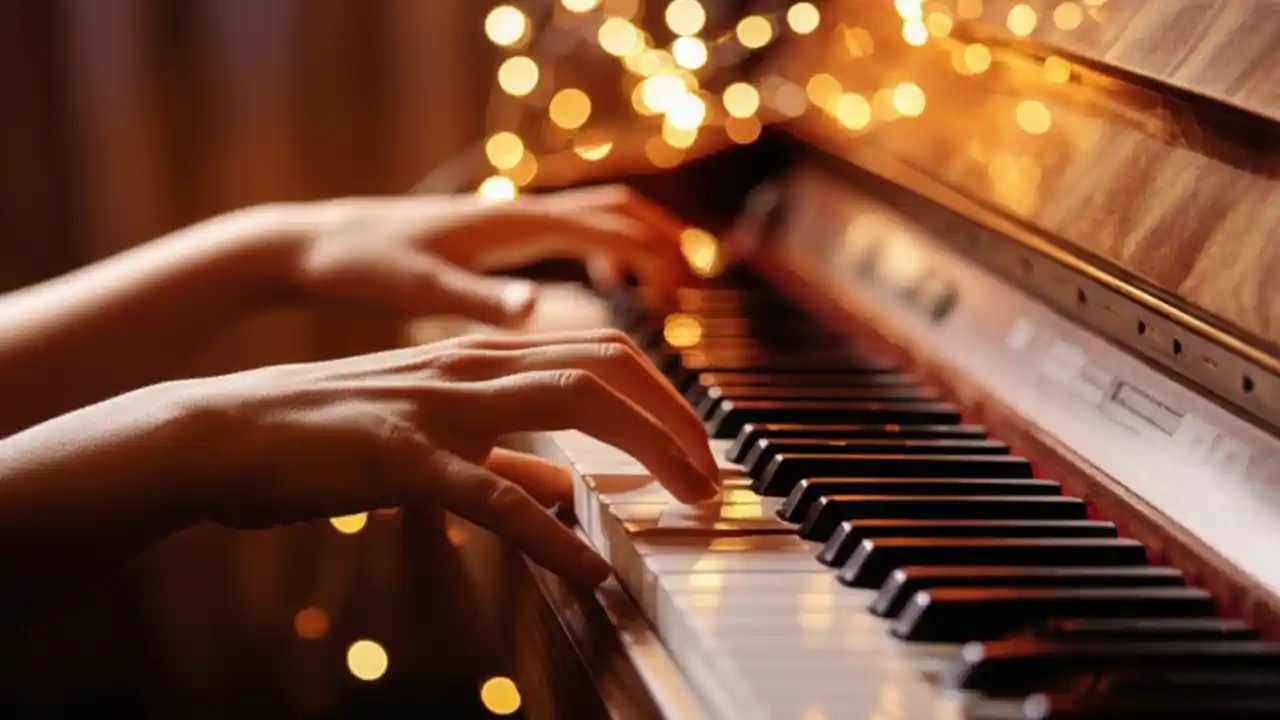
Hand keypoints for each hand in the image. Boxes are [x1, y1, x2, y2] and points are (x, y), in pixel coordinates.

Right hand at [135, 329, 713, 584]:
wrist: (223, 433)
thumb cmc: (327, 434)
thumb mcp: (434, 435)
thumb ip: (508, 458)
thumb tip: (574, 489)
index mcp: (481, 359)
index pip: (604, 354)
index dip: (667, 398)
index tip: (702, 449)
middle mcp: (471, 368)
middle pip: (608, 366)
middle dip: (678, 420)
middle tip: (715, 479)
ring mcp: (437, 406)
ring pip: (570, 402)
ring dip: (645, 449)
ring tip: (688, 502)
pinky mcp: (398, 459)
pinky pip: (490, 493)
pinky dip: (551, 532)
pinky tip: (588, 571)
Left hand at [252, 184, 690, 325]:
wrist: (310, 242)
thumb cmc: (359, 265)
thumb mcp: (416, 289)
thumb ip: (478, 299)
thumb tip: (535, 310)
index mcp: (513, 222)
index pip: (613, 229)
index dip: (658, 263)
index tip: (684, 306)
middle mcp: (520, 210)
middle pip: (622, 212)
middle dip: (666, 248)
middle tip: (692, 301)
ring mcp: (510, 219)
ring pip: (601, 217)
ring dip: (643, 247)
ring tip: (666, 296)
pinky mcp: (498, 236)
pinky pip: (575, 231)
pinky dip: (608, 252)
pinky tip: (602, 289)